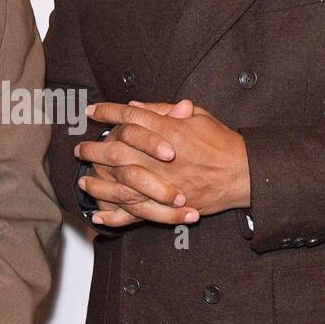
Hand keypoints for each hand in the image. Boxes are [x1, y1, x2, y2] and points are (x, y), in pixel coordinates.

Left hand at [79, 98, 250, 219]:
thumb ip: (164, 111)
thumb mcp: (198, 116)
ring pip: (119, 183)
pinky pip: (135, 213)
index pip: (129, 118)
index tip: (91, 111)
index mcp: (168, 130)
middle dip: (93, 149)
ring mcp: (162, 184)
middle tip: (79, 149)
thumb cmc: (222, 142)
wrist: (244, 173)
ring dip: (98, 182)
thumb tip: (135, 107)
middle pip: (116, 150)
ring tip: (83, 180)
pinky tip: (98, 215)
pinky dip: (114, 216)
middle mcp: (160, 157)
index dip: (107, 112)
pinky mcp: (167, 206)